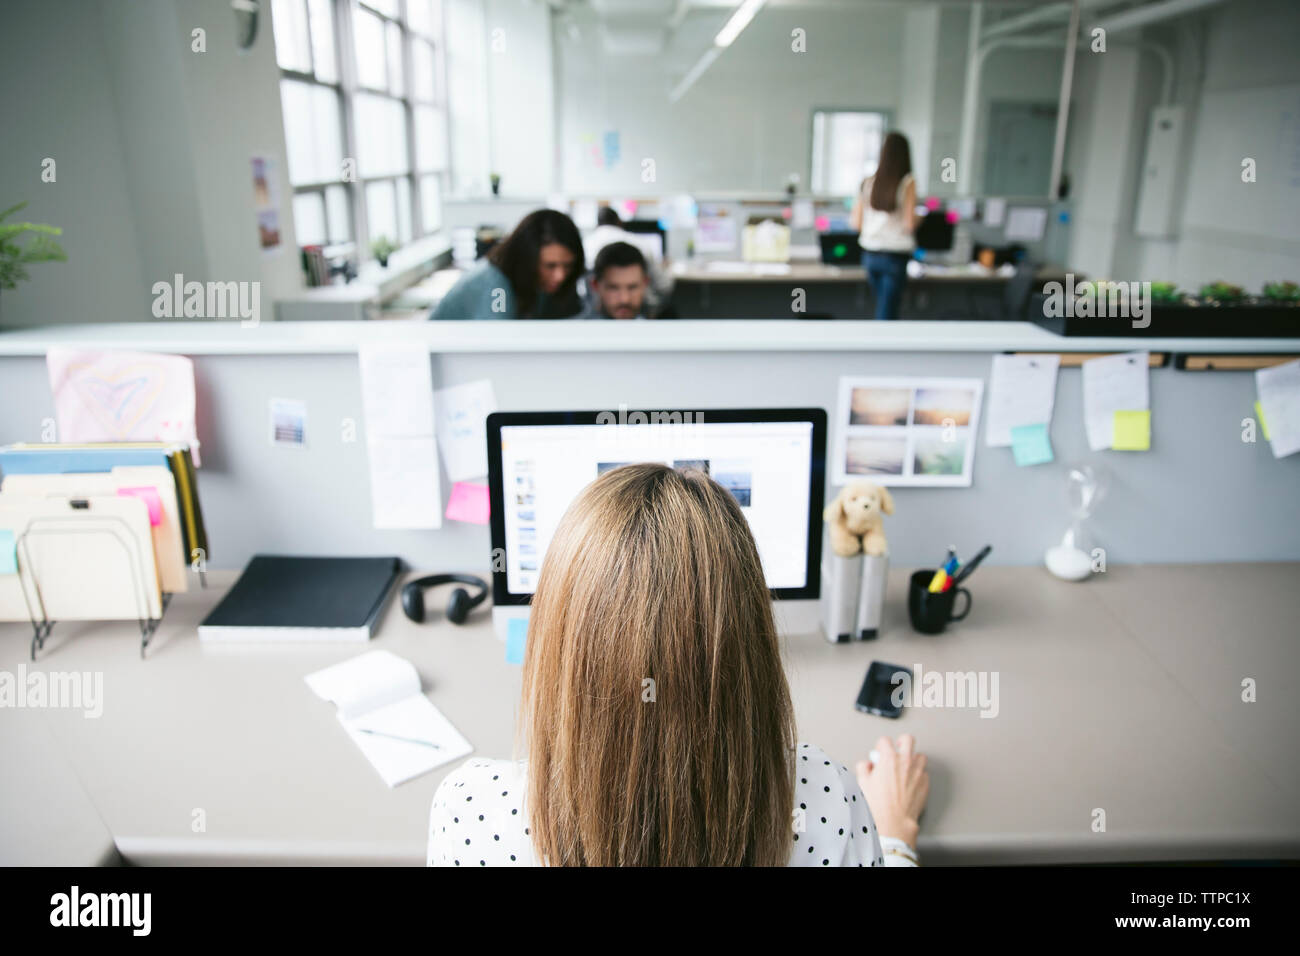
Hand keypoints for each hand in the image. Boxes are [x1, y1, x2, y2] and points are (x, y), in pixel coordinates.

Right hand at [856, 734, 928, 848]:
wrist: (894, 822)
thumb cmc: (878, 805)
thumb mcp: (862, 783)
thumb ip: (864, 768)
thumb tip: (867, 766)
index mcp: (888, 758)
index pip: (885, 740)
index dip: (881, 745)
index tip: (880, 751)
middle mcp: (905, 762)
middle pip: (908, 740)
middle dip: (901, 742)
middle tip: (897, 748)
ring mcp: (918, 772)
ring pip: (920, 755)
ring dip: (913, 758)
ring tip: (906, 765)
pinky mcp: (925, 784)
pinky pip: (924, 772)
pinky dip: (918, 774)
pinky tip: (911, 780)